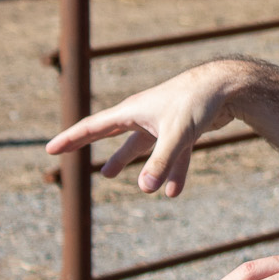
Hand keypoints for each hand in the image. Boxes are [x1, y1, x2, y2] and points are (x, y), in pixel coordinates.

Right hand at [44, 59, 248, 195]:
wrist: (228, 86)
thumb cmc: (198, 102)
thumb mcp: (178, 134)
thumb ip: (162, 163)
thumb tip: (145, 189)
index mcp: (132, 111)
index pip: (93, 127)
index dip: (71, 139)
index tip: (50, 149)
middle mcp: (143, 114)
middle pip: (109, 132)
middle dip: (89, 143)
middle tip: (67, 152)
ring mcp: (162, 122)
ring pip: (140, 145)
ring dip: (127, 160)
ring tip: (111, 174)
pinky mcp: (182, 129)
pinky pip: (171, 155)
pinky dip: (171, 172)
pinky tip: (172, 193)